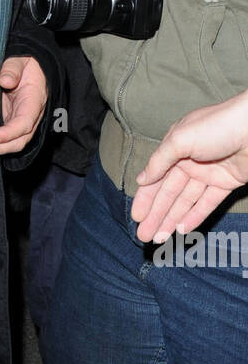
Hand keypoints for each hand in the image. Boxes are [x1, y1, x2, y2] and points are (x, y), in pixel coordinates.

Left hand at [0, 55, 46, 155]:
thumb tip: (4, 80)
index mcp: (34, 102)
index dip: (8, 134)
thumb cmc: (24, 64)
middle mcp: (30, 117)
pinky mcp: (10, 123)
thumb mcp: (20, 61)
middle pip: (18, 142)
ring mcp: (19, 122)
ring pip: (9, 144)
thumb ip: (13, 68)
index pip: (24, 124)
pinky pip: (2, 139)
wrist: (29, 67)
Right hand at [131, 91, 247, 242]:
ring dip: (171, 219)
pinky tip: (182, 229)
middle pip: (169, 192)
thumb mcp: (180, 139)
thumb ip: (159, 161)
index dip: (146, 197)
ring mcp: (208, 173)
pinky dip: (195, 216)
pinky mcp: (226, 183)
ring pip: (186, 201)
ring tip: (158, 238)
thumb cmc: (217, 126)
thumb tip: (141, 179)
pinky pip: (207, 203)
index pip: (156, 176)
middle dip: (156, 214)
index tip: (136, 216)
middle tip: (144, 235)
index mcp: (176, 146)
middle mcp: (190, 160)